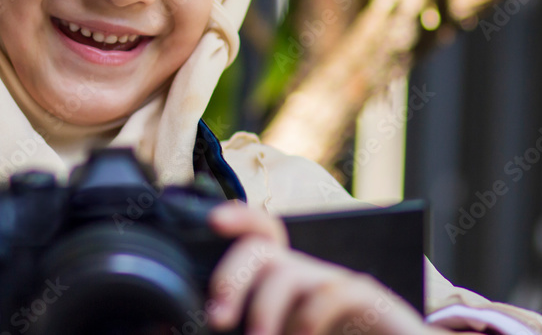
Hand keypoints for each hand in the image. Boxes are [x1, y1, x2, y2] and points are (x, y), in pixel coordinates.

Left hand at [206, 203, 441, 334]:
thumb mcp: (272, 332)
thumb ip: (236, 323)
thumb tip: (171, 327)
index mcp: (279, 280)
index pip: (256, 234)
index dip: (236, 219)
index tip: (212, 220)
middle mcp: (305, 274)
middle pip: (261, 249)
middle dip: (232, 277)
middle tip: (218, 319)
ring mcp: (336, 284)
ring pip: (289, 273)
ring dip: (265, 308)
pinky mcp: (369, 300)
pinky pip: (335, 292)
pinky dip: (310, 316)